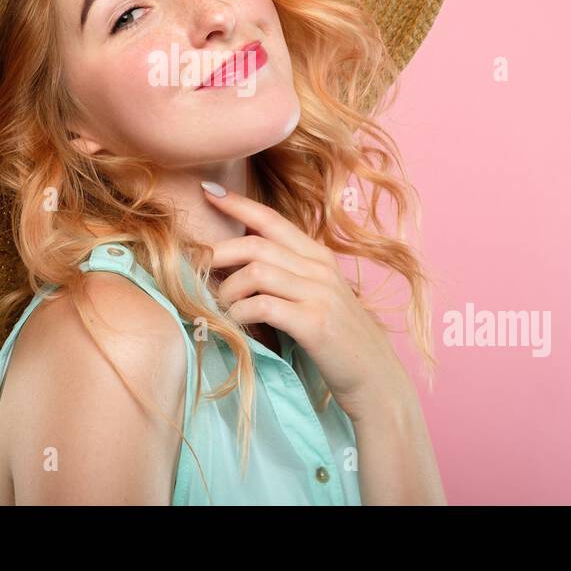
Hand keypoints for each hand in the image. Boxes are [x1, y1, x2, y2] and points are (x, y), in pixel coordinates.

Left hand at [200, 181, 414, 424]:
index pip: (272, 220)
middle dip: (217, 253)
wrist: (375, 378)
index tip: (207, 191)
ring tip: (220, 309)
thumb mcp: (316, 297)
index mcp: (318, 257)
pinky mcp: (315, 323)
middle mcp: (320, 269)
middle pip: (255, 244)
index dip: (237, 203)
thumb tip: (237, 268)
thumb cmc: (338, 341)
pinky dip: (239, 314)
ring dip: (226, 291)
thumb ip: (287, 277)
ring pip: (255, 273)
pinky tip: (235, 325)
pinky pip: (262, 306)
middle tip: (195, 269)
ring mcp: (319, 294)